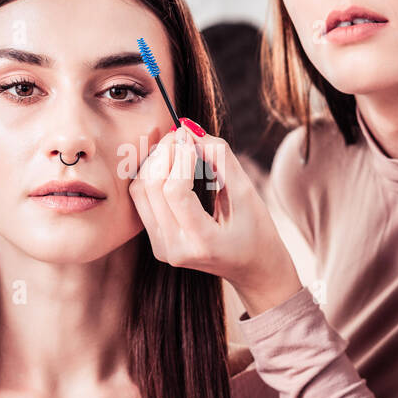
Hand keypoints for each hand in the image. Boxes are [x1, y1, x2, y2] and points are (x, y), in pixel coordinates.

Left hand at [128, 121, 304, 316]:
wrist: (252, 269)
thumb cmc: (257, 231)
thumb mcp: (247, 194)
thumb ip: (221, 159)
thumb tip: (191, 129)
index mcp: (201, 243)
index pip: (175, 191)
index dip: (180, 157)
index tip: (192, 136)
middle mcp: (174, 249)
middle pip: (151, 188)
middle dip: (164, 153)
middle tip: (181, 134)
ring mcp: (161, 248)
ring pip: (140, 191)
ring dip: (154, 162)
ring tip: (177, 146)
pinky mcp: (156, 241)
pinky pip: (142, 200)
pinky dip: (152, 175)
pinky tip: (171, 163)